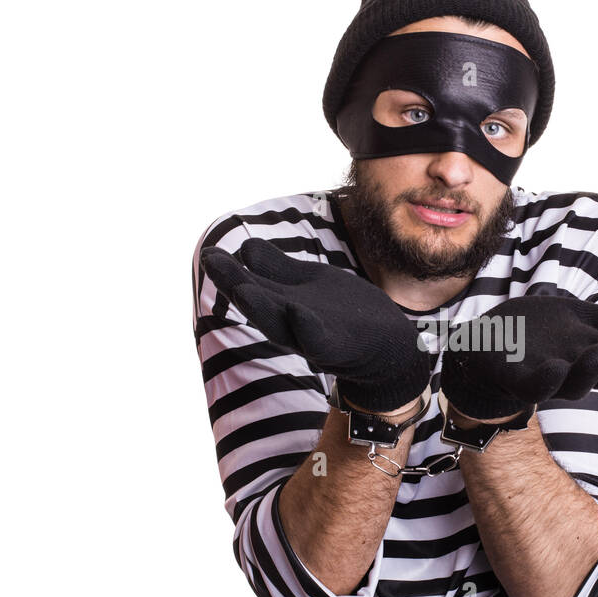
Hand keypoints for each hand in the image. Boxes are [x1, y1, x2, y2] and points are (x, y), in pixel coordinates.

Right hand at [200, 238, 431, 411]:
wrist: (389, 348)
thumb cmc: (345, 315)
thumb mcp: (306, 286)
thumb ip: (276, 270)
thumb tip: (245, 247)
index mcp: (284, 305)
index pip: (253, 285)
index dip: (230, 272)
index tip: (208, 253)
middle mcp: (293, 323)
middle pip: (260, 304)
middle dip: (236, 284)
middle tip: (211, 261)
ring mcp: (316, 337)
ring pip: (283, 324)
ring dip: (262, 308)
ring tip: (242, 290)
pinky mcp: (342, 348)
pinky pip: (322, 342)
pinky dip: (309, 330)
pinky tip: (299, 313)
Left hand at [439, 294, 597, 420]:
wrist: (486, 343)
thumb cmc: (537, 334)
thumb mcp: (576, 318)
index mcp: (590, 356)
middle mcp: (573, 372)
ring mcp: (546, 378)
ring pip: (573, 386)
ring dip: (589, 371)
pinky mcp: (515, 380)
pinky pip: (533, 388)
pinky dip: (545, 381)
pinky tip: (556, 368)